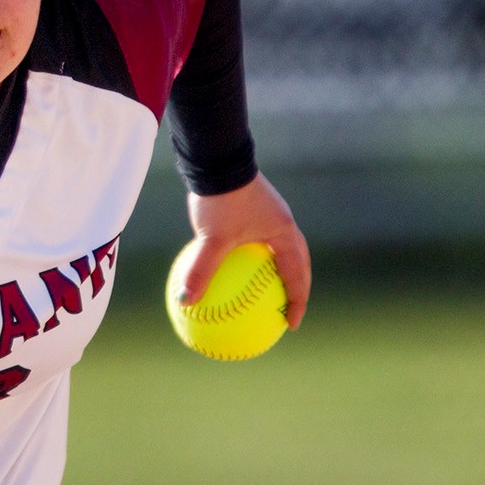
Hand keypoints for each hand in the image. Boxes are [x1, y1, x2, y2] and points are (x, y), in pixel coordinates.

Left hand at [182, 171, 310, 329]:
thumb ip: (201, 271)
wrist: (217, 159)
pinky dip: (250, 260)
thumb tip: (186, 301)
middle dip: (293, 290)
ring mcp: (269, 215)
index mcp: (284, 232)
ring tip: (262, 296)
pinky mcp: (253, 210)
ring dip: (274, 274)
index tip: (291, 325)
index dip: (298, 302)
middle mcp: (282, 223)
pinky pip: (256, 242)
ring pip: (276, 252)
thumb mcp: (210, 239)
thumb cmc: (221, 198)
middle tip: (285, 312)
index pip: (298, 275)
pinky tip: (229, 272)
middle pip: (296, 264)